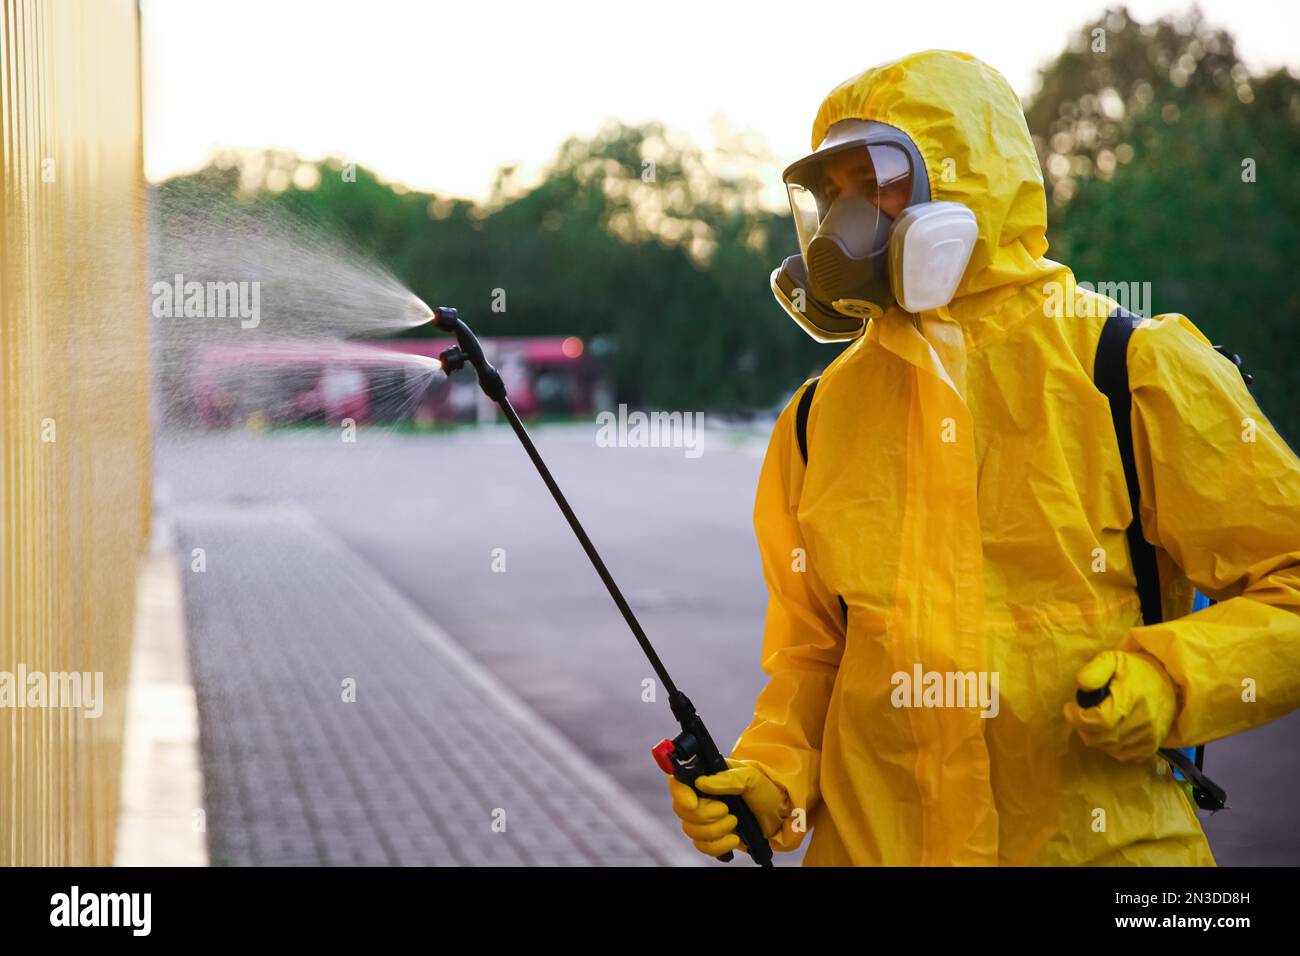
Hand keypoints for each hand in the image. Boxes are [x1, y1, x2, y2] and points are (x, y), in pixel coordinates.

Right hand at [667, 759, 788, 857]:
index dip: (680, 794)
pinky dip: (718, 846)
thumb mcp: (750, 777)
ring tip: (735, 822)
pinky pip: (702, 847)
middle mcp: (700, 797)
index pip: (678, 783)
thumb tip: (702, 783)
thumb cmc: (764, 789)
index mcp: (705, 777)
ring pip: (691, 830)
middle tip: (726, 810)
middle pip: (682, 811)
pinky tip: (733, 839)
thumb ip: (727, 779)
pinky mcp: (711, 837)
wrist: (778, 814)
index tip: (693, 803)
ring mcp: (704, 819)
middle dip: (705, 815)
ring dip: (715, 830)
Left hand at [1063, 650, 1178, 761]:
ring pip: (1109, 749)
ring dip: (1096, 737)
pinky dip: (1110, 747)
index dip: (1077, 718)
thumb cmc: (1137, 671)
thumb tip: (1082, 685)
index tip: (1069, 708)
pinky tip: (1110, 732)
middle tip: (1081, 715)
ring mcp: (1148, 738)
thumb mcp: (1113, 659)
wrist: (1170, 684)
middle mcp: (1142, 722)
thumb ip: (1095, 670)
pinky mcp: (1151, 747)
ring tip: (1096, 721)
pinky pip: (1122, 756)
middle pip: (1101, 738)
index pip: (1099, 720)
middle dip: (1083, 728)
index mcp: (1131, 698)